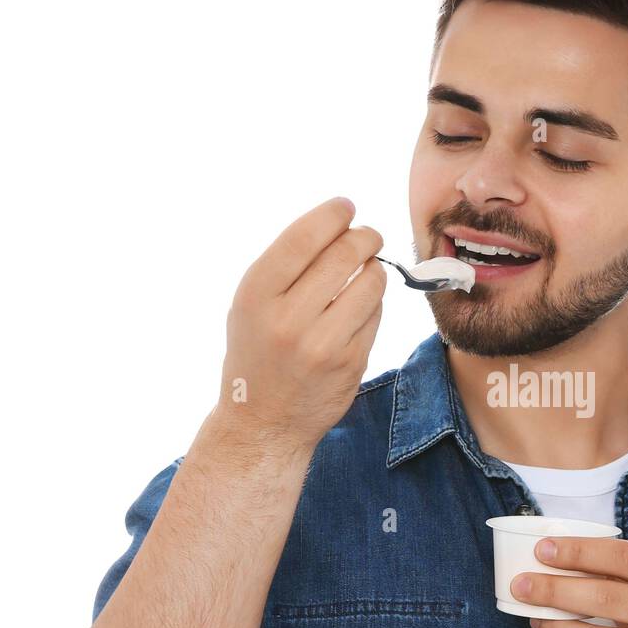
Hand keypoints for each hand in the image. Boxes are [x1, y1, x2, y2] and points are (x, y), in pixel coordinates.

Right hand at [213, 198, 385, 457]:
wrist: (263, 421)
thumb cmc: (258, 351)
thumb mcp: (250, 305)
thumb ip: (286, 266)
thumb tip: (338, 221)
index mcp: (256, 296)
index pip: (305, 237)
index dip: (333, 215)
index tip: (347, 206)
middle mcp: (288, 319)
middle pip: (345, 254)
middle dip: (364, 236)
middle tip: (368, 235)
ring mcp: (322, 344)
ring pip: (370, 282)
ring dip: (374, 269)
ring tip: (365, 271)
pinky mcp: (350, 362)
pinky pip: (376, 315)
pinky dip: (373, 304)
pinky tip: (360, 307)